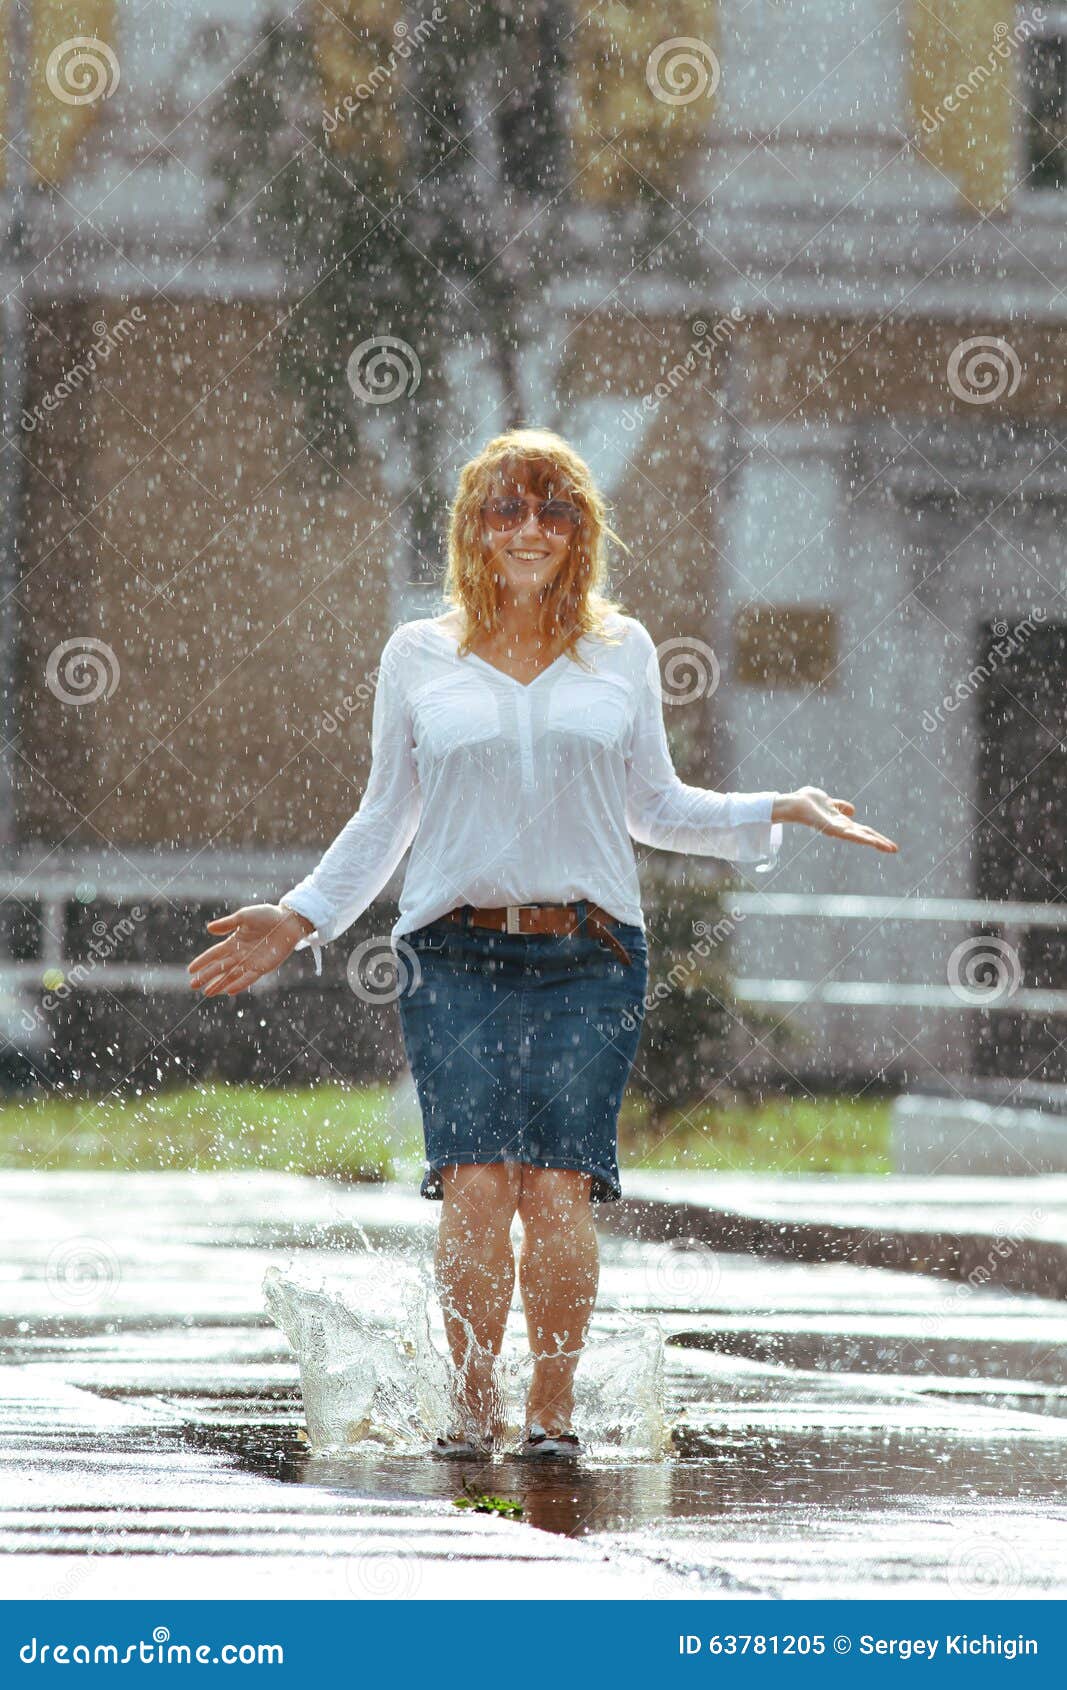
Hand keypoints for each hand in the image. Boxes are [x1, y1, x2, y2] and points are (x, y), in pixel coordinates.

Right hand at [187, 903, 313, 997]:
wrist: (289, 920)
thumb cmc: (267, 915)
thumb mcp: (244, 917)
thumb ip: (227, 924)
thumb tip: (209, 929)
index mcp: (234, 942)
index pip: (214, 954)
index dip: (203, 961)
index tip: (190, 970)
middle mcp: (240, 954)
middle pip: (220, 967)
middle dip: (206, 976)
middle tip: (192, 985)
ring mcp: (251, 962)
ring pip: (231, 976)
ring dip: (220, 984)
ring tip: (207, 993)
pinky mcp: (263, 967)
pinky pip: (249, 978)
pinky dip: (239, 984)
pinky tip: (229, 991)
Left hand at [772, 787, 898, 853]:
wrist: (793, 802)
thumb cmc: (808, 801)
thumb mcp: (829, 802)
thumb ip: (840, 806)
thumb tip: (853, 810)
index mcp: (841, 823)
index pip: (862, 831)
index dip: (875, 837)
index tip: (889, 844)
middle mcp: (840, 828)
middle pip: (863, 835)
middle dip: (879, 842)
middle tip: (895, 850)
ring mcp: (835, 829)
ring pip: (858, 836)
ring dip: (873, 842)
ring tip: (888, 848)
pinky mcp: (830, 828)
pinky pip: (847, 833)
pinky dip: (860, 837)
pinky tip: (870, 840)